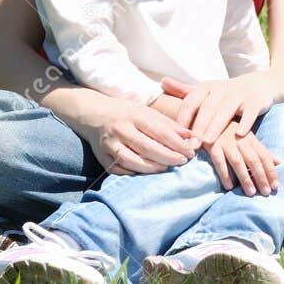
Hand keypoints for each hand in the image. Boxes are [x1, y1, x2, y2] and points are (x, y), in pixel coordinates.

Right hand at [68, 90, 197, 175]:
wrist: (92, 113)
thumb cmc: (125, 112)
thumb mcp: (145, 111)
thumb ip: (167, 123)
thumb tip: (189, 136)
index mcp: (133, 114)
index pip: (160, 131)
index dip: (177, 143)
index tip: (190, 151)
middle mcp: (120, 129)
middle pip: (148, 148)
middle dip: (169, 157)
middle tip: (183, 161)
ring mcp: (109, 145)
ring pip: (133, 161)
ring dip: (153, 168)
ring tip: (168, 167)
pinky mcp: (102, 158)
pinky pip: (120, 170)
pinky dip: (135, 172)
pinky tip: (148, 171)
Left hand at [159, 72, 276, 146]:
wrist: (259, 84)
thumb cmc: (226, 93)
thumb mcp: (206, 91)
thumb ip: (184, 90)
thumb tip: (161, 82)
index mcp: (207, 88)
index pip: (191, 101)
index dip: (183, 117)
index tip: (176, 134)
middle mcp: (222, 89)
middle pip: (208, 107)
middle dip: (198, 126)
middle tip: (191, 144)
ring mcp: (240, 94)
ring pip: (227, 109)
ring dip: (217, 125)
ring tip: (209, 140)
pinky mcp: (256, 100)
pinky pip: (251, 111)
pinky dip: (246, 121)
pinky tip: (239, 133)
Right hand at [206, 123, 280, 196]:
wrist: (209, 118)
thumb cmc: (231, 132)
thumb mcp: (248, 138)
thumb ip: (262, 150)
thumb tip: (279, 163)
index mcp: (250, 138)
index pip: (264, 156)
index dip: (271, 171)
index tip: (276, 186)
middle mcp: (240, 140)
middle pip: (253, 160)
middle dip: (261, 177)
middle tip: (266, 192)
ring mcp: (225, 143)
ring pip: (238, 162)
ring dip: (245, 178)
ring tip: (251, 192)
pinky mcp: (212, 146)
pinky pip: (219, 162)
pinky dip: (225, 174)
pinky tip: (229, 186)